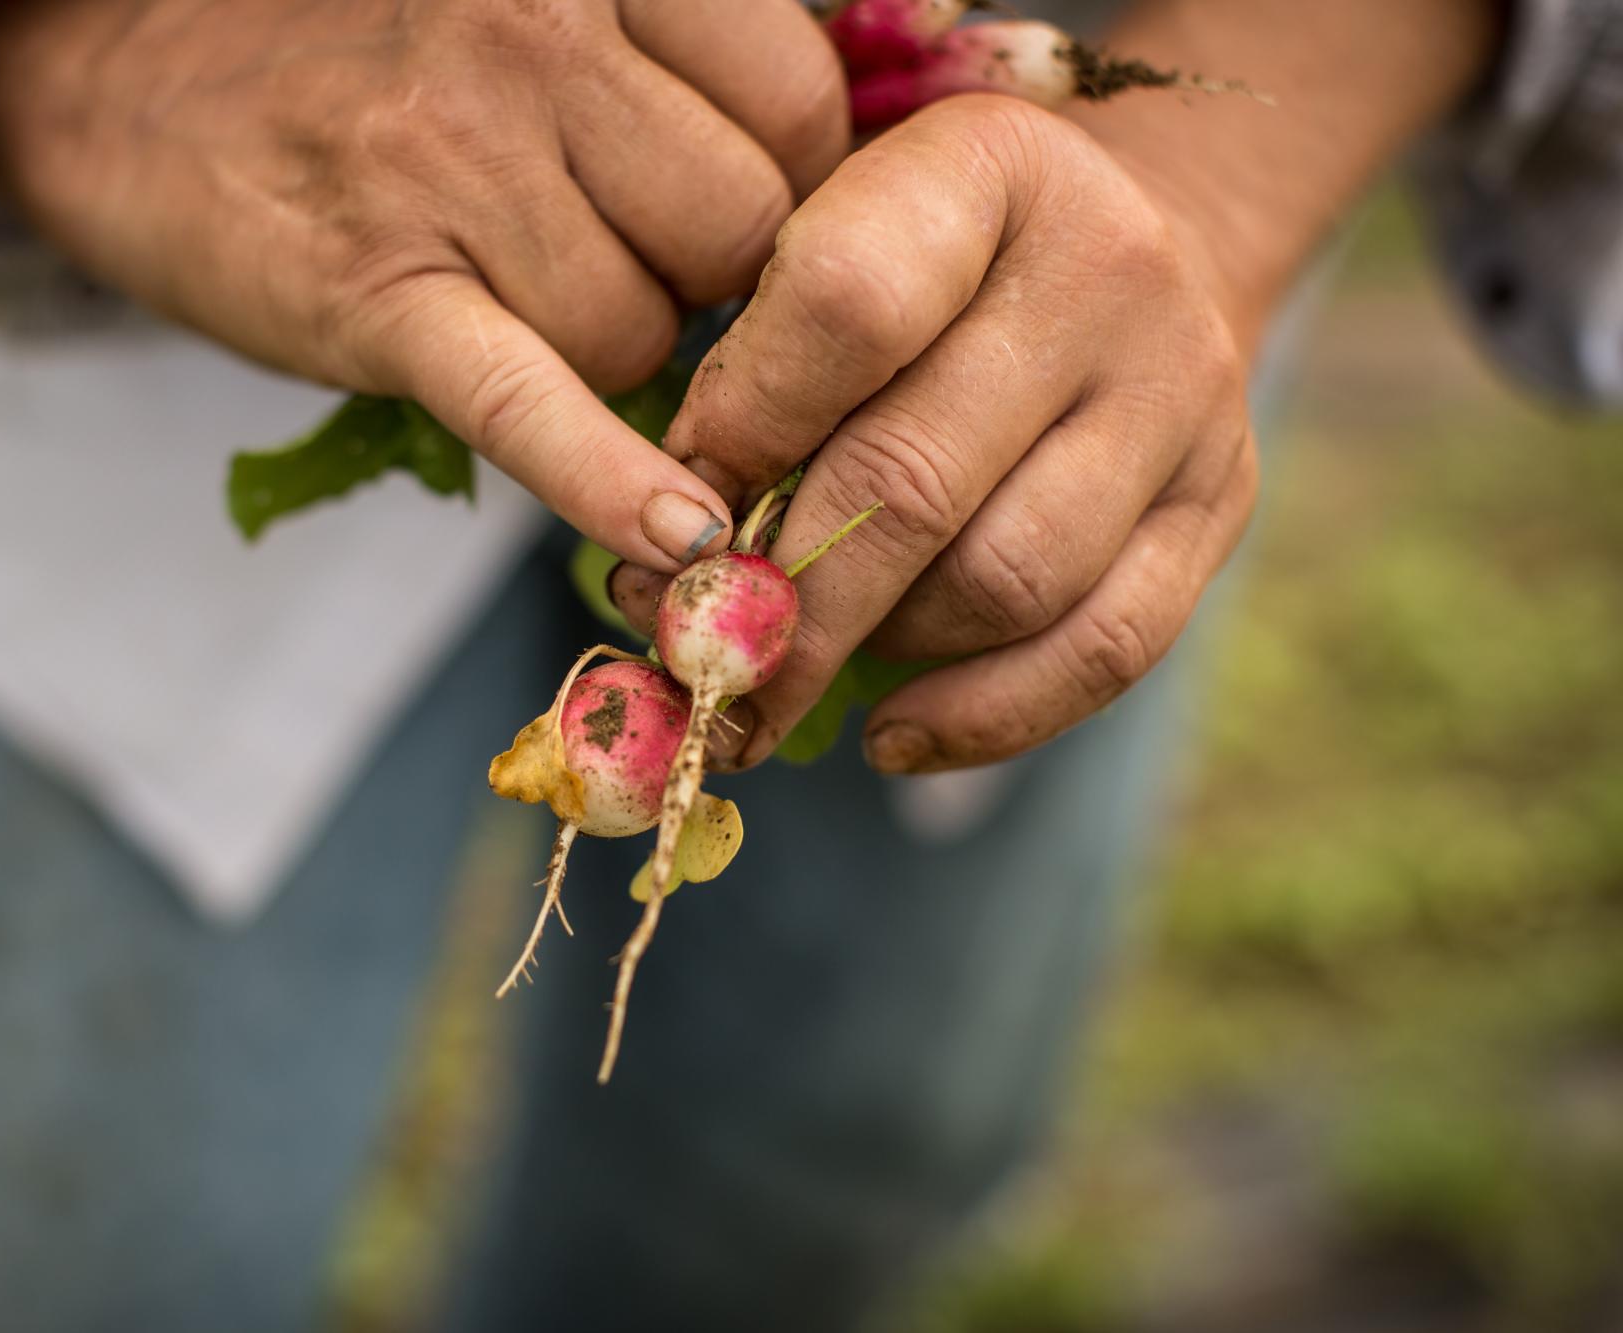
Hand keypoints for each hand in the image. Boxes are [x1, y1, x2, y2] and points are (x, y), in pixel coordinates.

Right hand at [0, 0, 848, 571]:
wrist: (122, 65)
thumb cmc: (366, 41)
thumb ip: (678, 49)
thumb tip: (847, 150)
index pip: (799, 102)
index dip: (791, 183)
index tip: (739, 210)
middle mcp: (535, 39)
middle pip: (744, 227)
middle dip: (712, 277)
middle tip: (628, 264)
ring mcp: (451, 168)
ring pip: (648, 327)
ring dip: (620, 348)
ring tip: (521, 292)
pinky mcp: (376, 295)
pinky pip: (532, 401)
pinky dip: (608, 481)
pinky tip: (679, 541)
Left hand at [614, 93, 1258, 769]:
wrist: (1140, 235)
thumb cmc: (929, 255)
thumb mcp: (837, 235)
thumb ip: (758, 362)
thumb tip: (674, 559)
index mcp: (988, 168)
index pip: (848, 308)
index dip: (742, 432)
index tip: (673, 516)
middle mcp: (1110, 271)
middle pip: (916, 479)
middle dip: (782, 600)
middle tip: (697, 660)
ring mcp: (1182, 396)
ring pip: (1005, 582)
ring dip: (874, 649)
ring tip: (794, 666)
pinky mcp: (1219, 506)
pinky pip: (1103, 652)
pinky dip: (981, 719)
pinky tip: (889, 737)